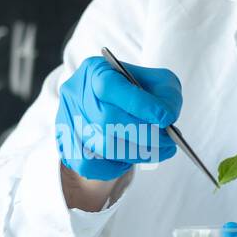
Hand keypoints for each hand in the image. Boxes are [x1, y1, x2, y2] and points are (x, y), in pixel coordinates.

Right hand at [55, 56, 181, 180]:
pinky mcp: (66, 146)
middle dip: (144, 134)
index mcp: (95, 71)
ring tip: (156, 150)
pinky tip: (129, 156)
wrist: (110, 107)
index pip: (110, 87)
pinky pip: (91, 166)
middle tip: (169, 142)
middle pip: (107, 121)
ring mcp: (68, 122)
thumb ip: (166, 95)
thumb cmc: (137, 93)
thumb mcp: (156, 83)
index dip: (139, 104)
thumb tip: (166, 117)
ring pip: (102, 146)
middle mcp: (76, 95)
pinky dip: (116, 165)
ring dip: (136, 152)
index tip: (166, 119)